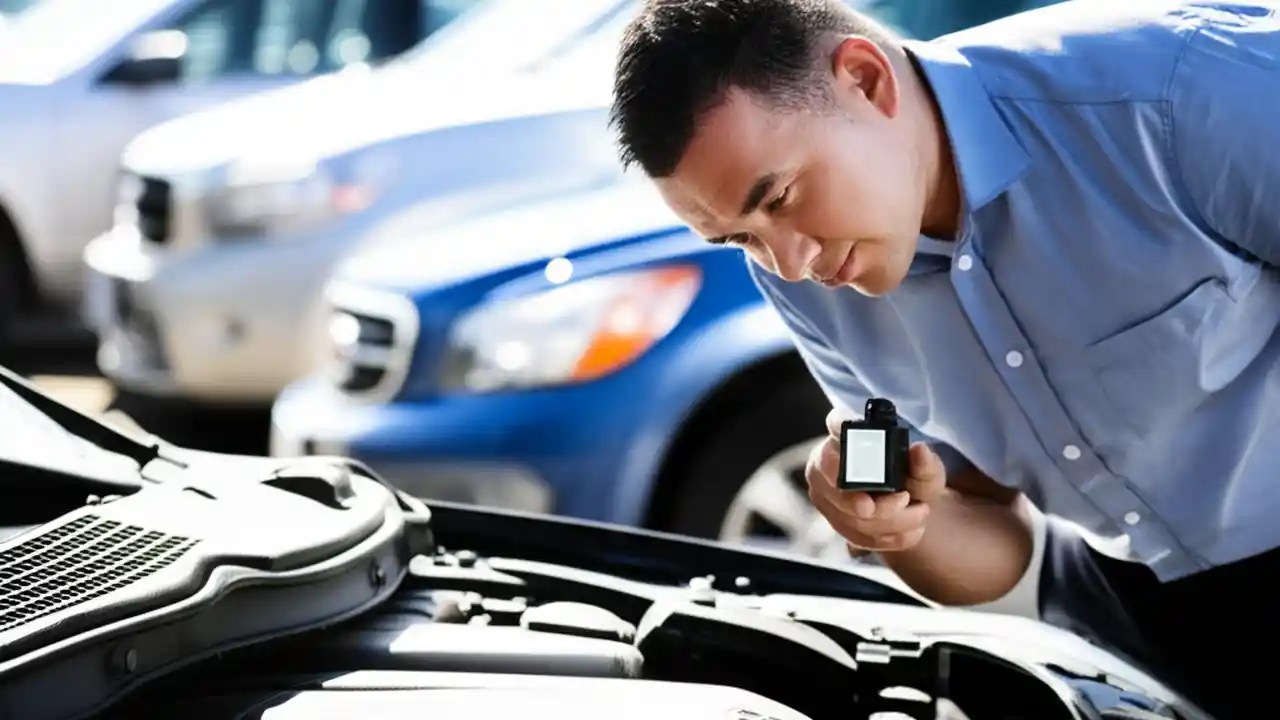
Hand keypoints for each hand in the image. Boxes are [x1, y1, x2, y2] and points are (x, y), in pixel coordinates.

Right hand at [805, 407, 947, 551]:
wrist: (905, 506)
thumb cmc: (909, 478)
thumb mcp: (925, 470)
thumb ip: (926, 463)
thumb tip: (920, 451)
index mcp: (846, 434)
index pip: (836, 425)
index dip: (842, 429)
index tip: (852, 441)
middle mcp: (825, 461)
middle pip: (840, 484)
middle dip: (877, 502)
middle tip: (905, 500)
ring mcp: (824, 493)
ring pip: (851, 516)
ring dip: (892, 522)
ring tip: (920, 514)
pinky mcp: (831, 520)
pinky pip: (856, 536)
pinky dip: (889, 538)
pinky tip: (911, 531)